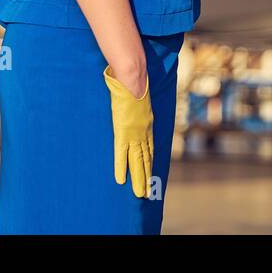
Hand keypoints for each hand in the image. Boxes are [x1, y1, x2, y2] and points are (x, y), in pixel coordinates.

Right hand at [103, 66, 153, 196]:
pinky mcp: (122, 132)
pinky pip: (121, 154)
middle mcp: (143, 132)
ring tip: (140, 194)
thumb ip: (136, 101)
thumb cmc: (134, 82)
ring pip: (136, 161)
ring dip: (138, 178)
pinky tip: (120, 180)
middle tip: (147, 193)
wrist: (134, 79)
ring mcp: (134, 133)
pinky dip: (121, 167)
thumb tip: (129, 97)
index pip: (150, 148)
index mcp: (148, 124)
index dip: (149, 162)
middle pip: (145, 159)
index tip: (151, 174)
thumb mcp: (140, 95)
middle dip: (146, 176)